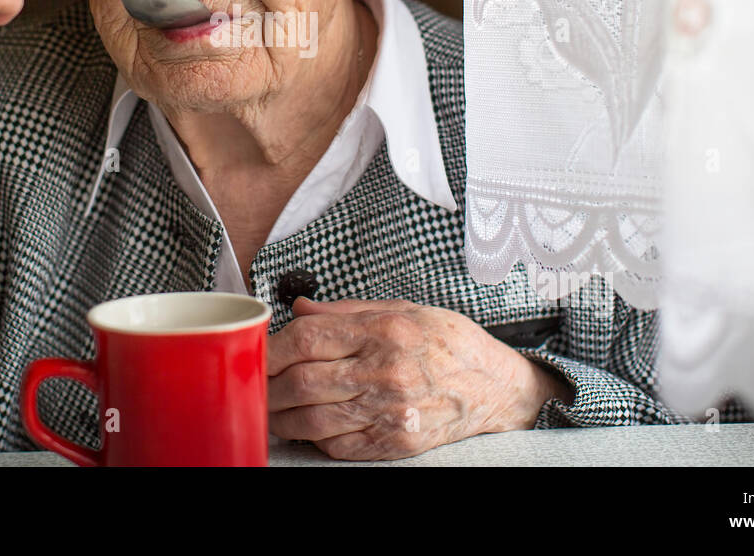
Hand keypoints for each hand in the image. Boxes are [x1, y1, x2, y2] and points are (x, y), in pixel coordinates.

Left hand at [267, 297, 571, 460]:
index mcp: (384, 330)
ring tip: (273, 409)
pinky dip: (314, 437)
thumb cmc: (450, 342)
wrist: (497, 385)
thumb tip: (299, 311)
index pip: (307, 340)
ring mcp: (391, 411)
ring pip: (313, 419)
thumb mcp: (402, 309)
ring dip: (283, 417)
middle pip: (302, 382)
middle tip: (256, 385)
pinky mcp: (396, 442)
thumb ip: (345, 311)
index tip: (256, 353)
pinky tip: (308, 426)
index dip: (271, 349)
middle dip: (268, 387)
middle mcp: (386, 371)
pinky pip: (338, 445)